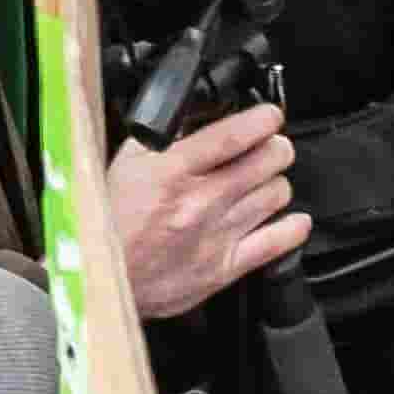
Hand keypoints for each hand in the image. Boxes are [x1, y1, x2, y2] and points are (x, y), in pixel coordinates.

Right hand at [107, 102, 302, 318]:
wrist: (101, 277)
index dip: (262, 120)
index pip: (234, 135)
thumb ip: (160, 137)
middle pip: (267, 160)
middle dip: (275, 146)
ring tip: (266, 181)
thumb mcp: (125, 163)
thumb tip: (192, 116)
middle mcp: (199, 201)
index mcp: (172, 172)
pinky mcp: (225, 267)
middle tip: (270, 146)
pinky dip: (292, 227)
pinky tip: (291, 218)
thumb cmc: (110, 221)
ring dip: (276, 181)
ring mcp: (216, 235)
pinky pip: (277, 243)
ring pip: (276, 194)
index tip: (269, 116)